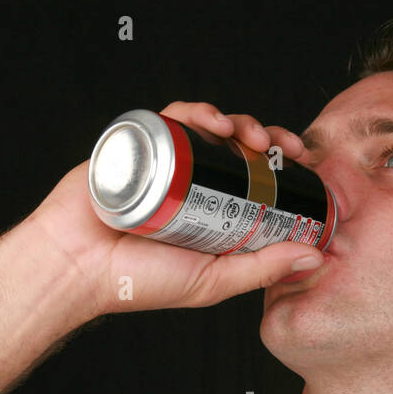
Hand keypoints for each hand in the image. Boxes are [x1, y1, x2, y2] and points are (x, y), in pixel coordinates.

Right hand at [26, 101, 320, 315]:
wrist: (76, 266)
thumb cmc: (136, 282)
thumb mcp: (213, 282)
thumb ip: (263, 270)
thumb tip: (316, 256)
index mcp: (213, 214)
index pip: (258, 182)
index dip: (285, 169)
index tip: (306, 167)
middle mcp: (193, 185)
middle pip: (240, 150)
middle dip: (270, 140)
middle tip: (287, 148)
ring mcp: (167, 162)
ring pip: (211, 129)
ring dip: (240, 123)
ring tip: (253, 138)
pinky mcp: (140, 142)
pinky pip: (173, 117)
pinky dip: (197, 111)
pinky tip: (214, 122)